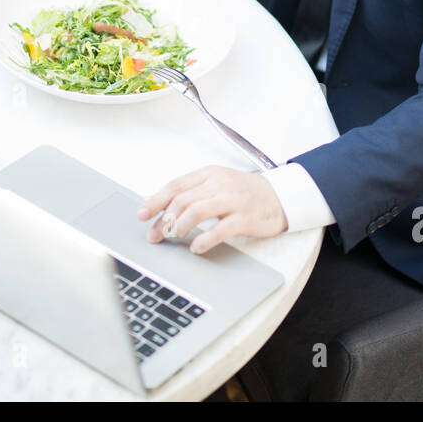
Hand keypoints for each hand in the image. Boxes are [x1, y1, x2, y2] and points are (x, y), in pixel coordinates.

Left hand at [136, 165, 288, 253]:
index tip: (142, 215)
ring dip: (180, 227)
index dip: (156, 201)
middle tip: (156, 235)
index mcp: (209, 174)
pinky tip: (196, 247)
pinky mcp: (245, 217)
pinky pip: (219, 230)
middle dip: (163, 220)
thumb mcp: (218, 184)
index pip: (175, 185)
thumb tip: (164, 209)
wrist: (280, 197)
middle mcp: (219, 184)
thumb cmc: (245, 193)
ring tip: (176, 237)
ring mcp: (233, 200)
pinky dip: (203, 240)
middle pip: (182, 200)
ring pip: (196, 211)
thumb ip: (195, 192)